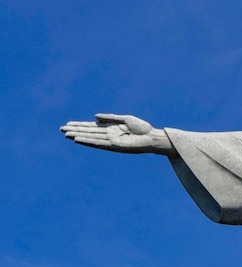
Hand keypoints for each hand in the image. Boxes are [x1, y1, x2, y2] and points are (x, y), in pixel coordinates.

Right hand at [60, 113, 174, 155]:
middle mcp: (109, 135)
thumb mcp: (125, 119)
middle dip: (75, 130)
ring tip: (66, 134)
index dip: (80, 125)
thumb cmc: (142, 129)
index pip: (92, 127)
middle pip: (88, 132)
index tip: (68, 124)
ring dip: (78, 136)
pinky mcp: (114, 146)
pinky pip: (98, 143)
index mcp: (111, 128)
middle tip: (61, 129)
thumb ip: (110, 118)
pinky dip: (88, 141)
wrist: (152, 137)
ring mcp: (110, 141)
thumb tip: (94, 117)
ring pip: (90, 138)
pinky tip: (78, 139)